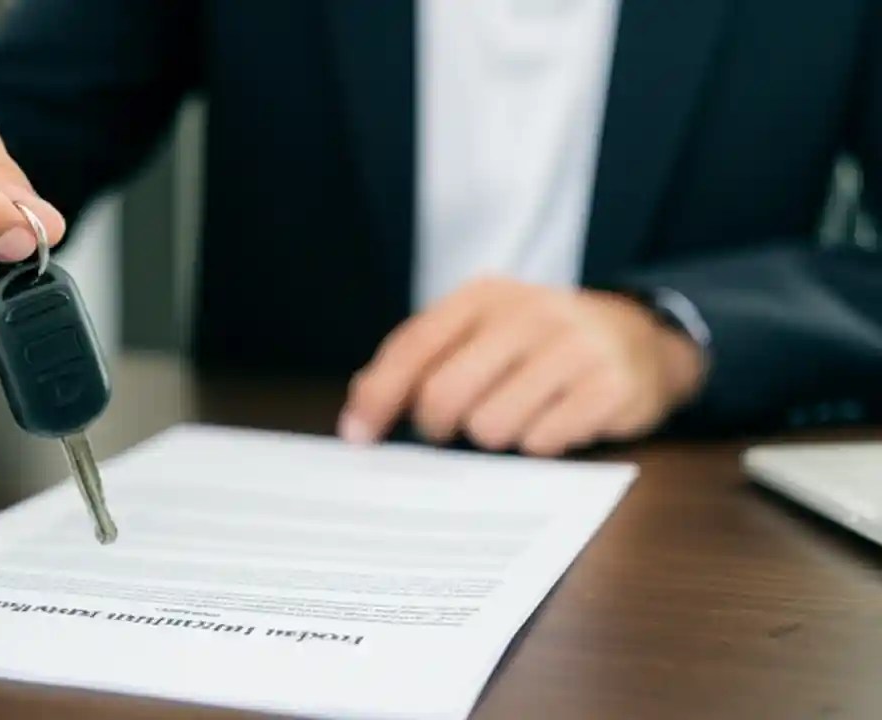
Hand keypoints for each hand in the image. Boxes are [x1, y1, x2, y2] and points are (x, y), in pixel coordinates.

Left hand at [339, 277, 705, 455]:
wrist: (639, 338)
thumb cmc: (538, 345)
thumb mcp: (482, 333)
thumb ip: (423, 361)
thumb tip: (360, 411)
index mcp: (484, 296)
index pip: (414, 346)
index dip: (378, 396)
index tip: (358, 437)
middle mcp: (528, 312)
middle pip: (444, 394)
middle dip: (435, 427)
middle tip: (450, 431)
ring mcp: (573, 347)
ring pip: (491, 427)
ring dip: (495, 437)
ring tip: (517, 417)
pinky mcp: (610, 386)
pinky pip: (542, 443)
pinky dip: (539, 445)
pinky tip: (555, 422)